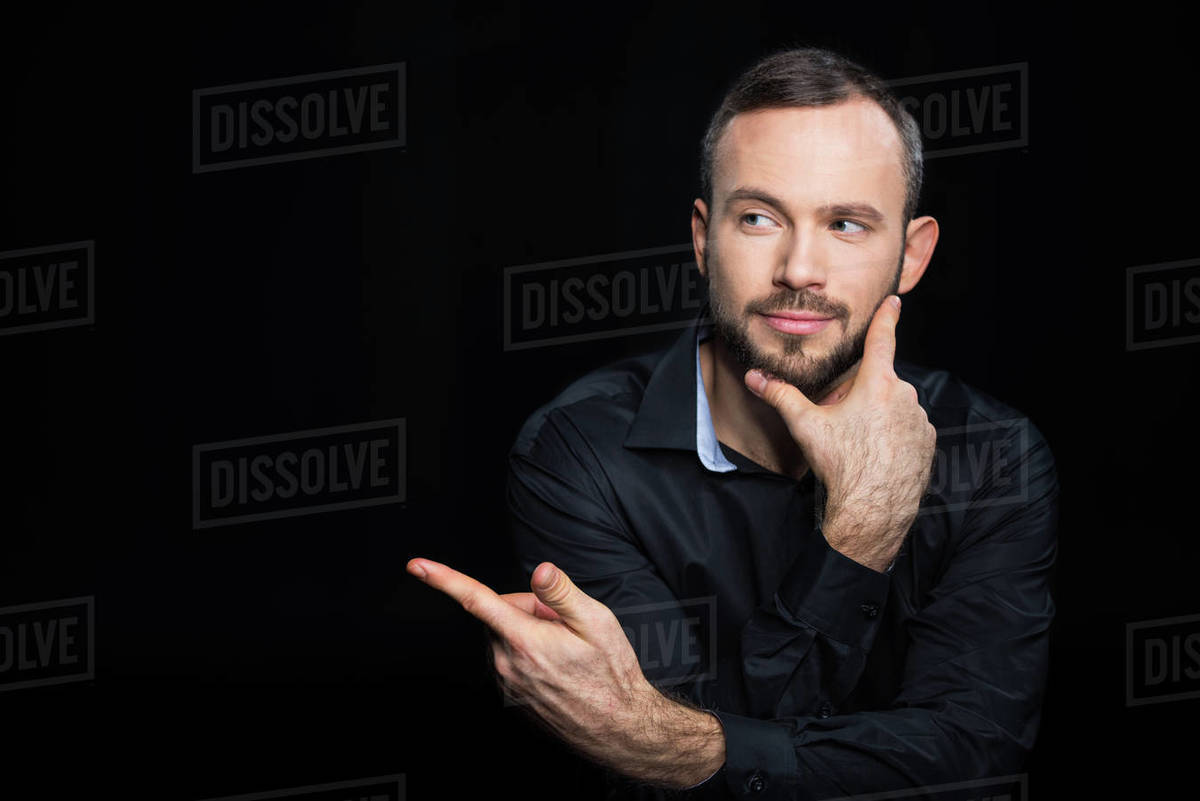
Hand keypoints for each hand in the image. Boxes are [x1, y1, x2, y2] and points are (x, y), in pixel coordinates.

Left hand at [405, 557, 721, 784]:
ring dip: (532, 633)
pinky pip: (513, 660)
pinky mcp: (513, 696)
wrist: (618, 727)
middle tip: (567, 625)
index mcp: (524, 640)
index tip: (417, 566)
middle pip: (503, 613)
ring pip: (508, 637)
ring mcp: (508, 683)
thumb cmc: (611, 674)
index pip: (476, 600)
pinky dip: (532, 654)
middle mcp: (507, 664)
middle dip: (531, 608)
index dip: (444, 579)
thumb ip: (561, 593)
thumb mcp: (596, 622)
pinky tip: (560, 667)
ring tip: (568, 651)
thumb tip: (539, 570)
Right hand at [745, 294, 935, 571]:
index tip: (895, 301)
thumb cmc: (843, 464)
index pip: (883, 339)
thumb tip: (754, 377)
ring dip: (879, 416)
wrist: (872, 508)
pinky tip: (877, 454)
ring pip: (895, 407)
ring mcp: (920, 420)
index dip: (887, 316)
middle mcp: (906, 396)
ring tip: (859, 444)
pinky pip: (908, 429)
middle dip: (862, 395)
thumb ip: (780, 395)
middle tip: (842, 420)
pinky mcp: (927, 442)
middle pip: (880, 383)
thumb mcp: (807, 425)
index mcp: (878, 383)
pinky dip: (894, 435)